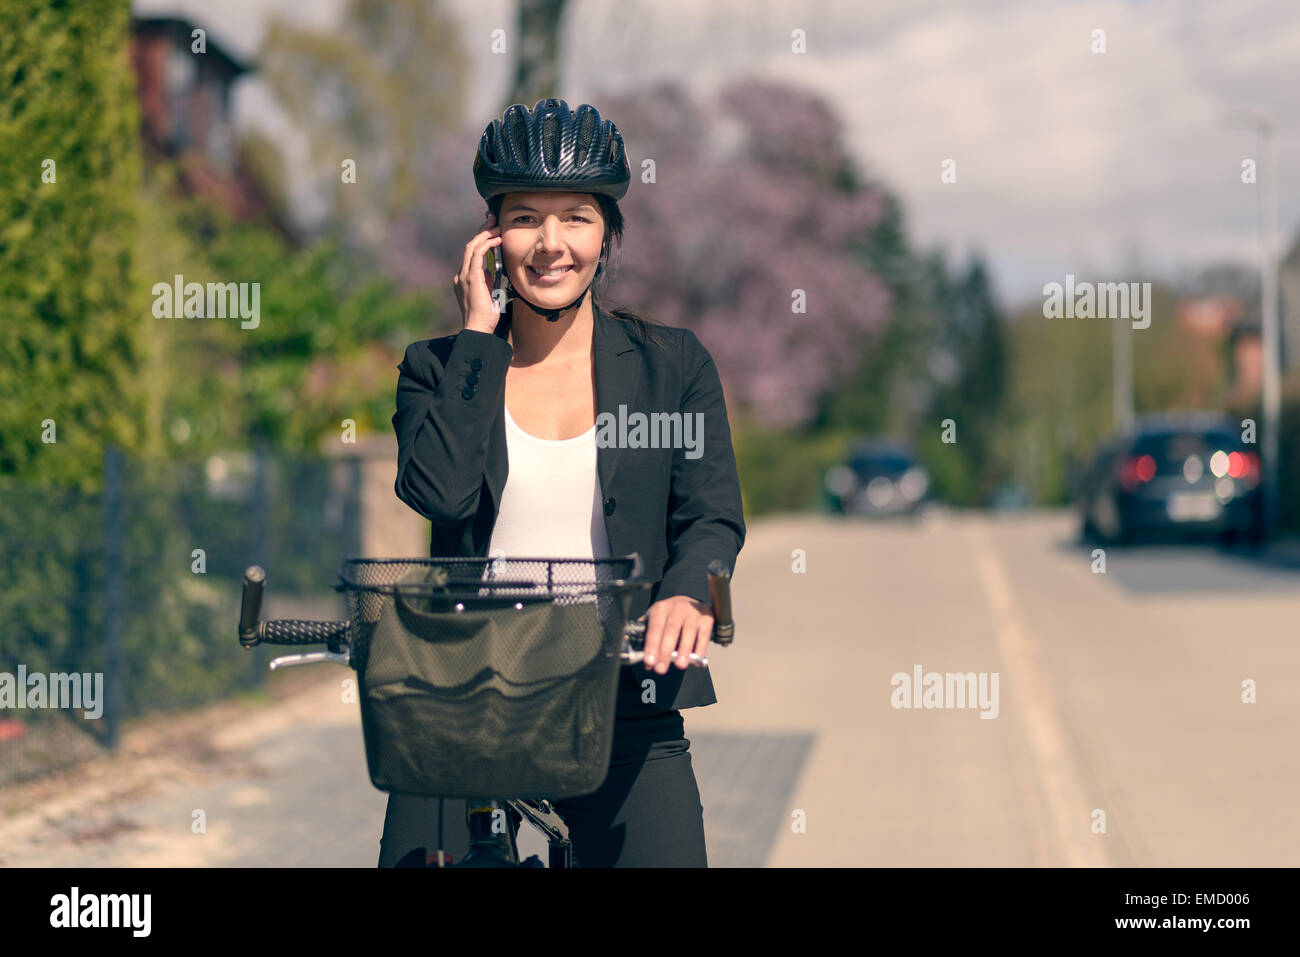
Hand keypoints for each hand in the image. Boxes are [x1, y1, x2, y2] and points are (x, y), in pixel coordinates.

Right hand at [453, 211, 503, 332]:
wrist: (479, 327)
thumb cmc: (486, 315)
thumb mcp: (490, 293)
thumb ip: (489, 281)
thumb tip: (492, 270)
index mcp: (465, 278)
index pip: (472, 253)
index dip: (481, 239)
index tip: (493, 230)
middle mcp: (462, 274)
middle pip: (470, 245)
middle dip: (483, 231)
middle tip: (494, 220)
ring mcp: (464, 275)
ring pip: (471, 246)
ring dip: (485, 234)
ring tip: (497, 227)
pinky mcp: (470, 277)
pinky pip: (476, 254)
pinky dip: (486, 244)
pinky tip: (497, 239)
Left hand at [639, 595, 712, 673]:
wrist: (690, 601)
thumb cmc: (669, 615)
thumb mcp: (655, 616)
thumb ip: (646, 632)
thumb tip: (636, 653)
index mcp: (661, 609)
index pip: (654, 628)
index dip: (651, 646)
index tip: (649, 661)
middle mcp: (677, 609)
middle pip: (671, 631)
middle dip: (665, 652)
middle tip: (661, 669)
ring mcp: (693, 613)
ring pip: (688, 633)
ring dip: (684, 650)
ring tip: (680, 665)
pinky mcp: (706, 619)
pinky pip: (704, 635)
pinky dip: (700, 649)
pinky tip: (696, 661)